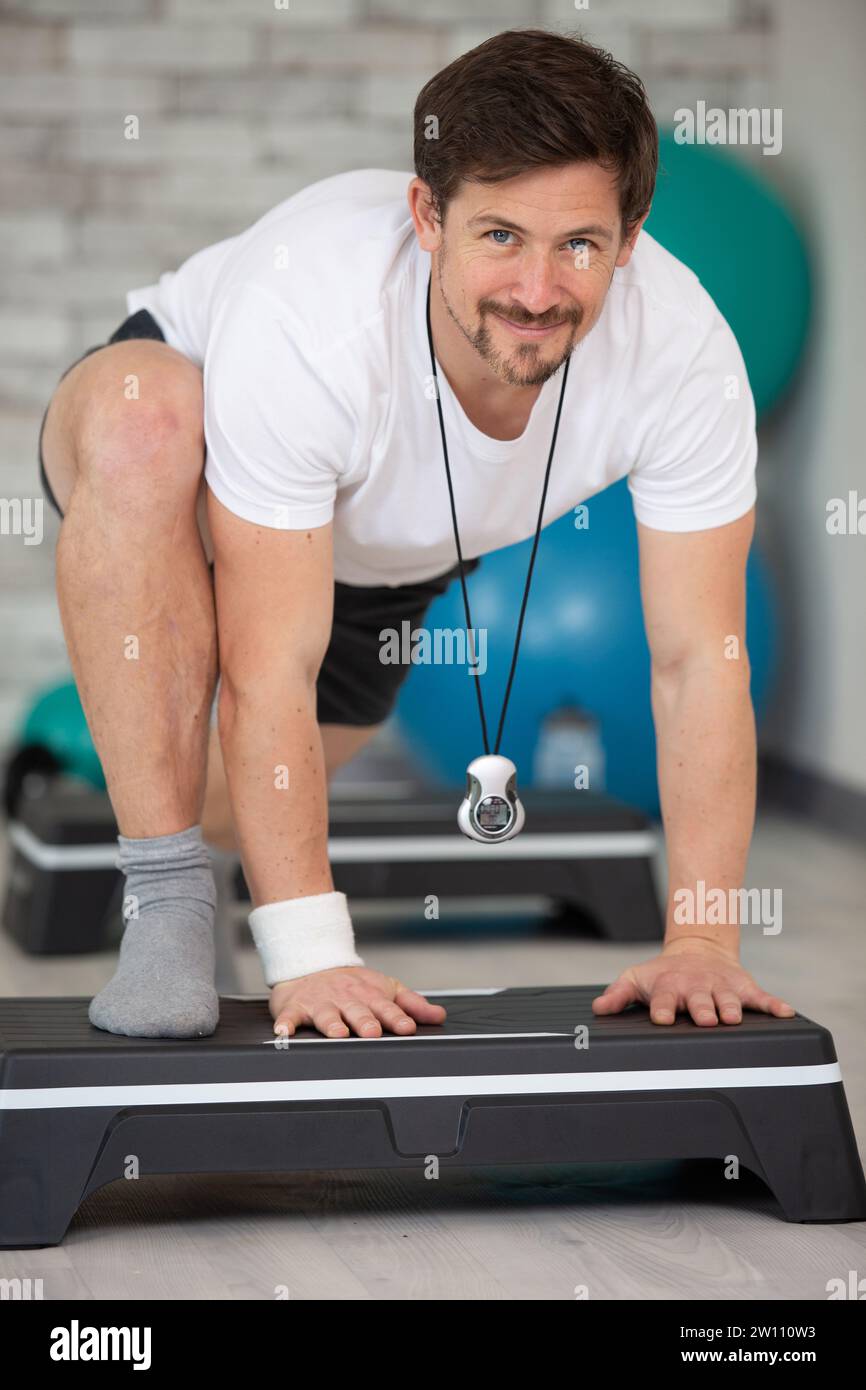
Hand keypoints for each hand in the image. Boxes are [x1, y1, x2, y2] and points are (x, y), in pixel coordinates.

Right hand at [269, 966, 446, 1038]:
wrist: (312, 964)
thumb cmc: (352, 984)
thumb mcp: (386, 988)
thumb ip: (412, 1004)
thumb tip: (440, 1016)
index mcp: (370, 996)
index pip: (386, 1007)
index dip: (397, 1017)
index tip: (406, 1027)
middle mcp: (346, 999)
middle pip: (357, 1011)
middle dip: (365, 1021)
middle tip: (372, 1033)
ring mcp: (321, 1002)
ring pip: (327, 1014)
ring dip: (332, 1024)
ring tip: (338, 1034)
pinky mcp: (296, 1006)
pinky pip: (289, 1016)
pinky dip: (286, 1023)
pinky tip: (285, 1030)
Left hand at [592, 936, 796, 1026]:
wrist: (698, 950)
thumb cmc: (665, 973)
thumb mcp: (637, 979)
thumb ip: (618, 995)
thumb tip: (598, 1008)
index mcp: (670, 988)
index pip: (665, 1000)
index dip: (664, 1009)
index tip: (663, 1018)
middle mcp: (697, 988)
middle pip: (700, 1001)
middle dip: (702, 1010)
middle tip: (705, 1019)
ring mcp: (721, 988)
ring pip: (729, 1000)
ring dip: (731, 1008)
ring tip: (734, 1017)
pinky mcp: (744, 988)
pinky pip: (762, 998)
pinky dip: (774, 1005)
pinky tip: (785, 1013)